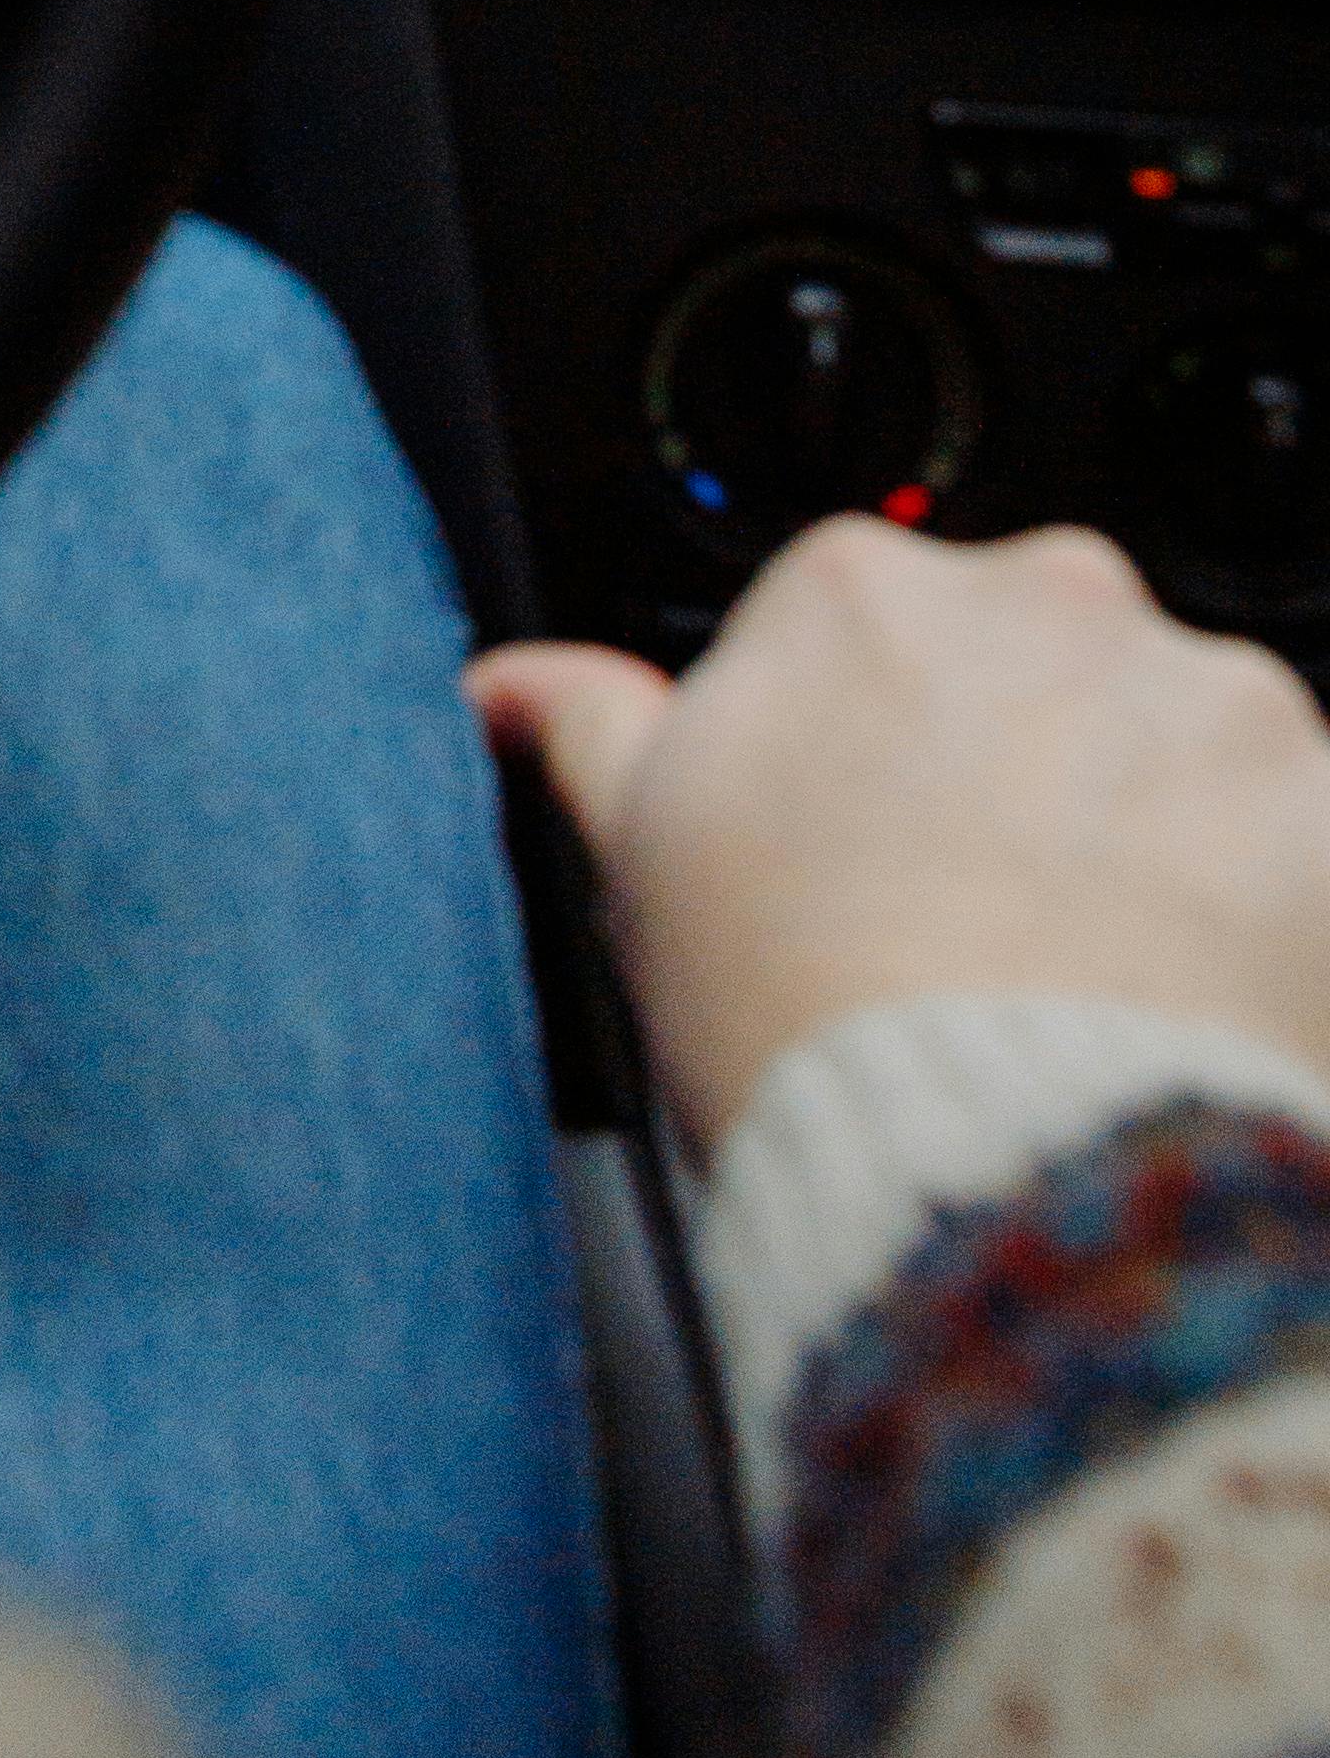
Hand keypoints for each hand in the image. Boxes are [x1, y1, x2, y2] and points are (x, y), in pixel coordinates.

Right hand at [476, 520, 1329, 1153]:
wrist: (1003, 1169)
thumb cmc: (809, 1017)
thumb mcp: (645, 858)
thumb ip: (587, 731)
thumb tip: (508, 685)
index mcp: (859, 588)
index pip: (870, 628)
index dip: (861, 749)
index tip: (863, 842)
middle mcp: (1040, 597)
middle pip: (1034, 660)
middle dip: (1020, 765)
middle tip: (982, 918)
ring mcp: (1195, 690)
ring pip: (1175, 737)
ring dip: (1149, 826)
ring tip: (1091, 972)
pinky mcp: (1317, 791)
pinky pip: (1293, 822)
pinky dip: (1257, 894)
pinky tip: (1183, 985)